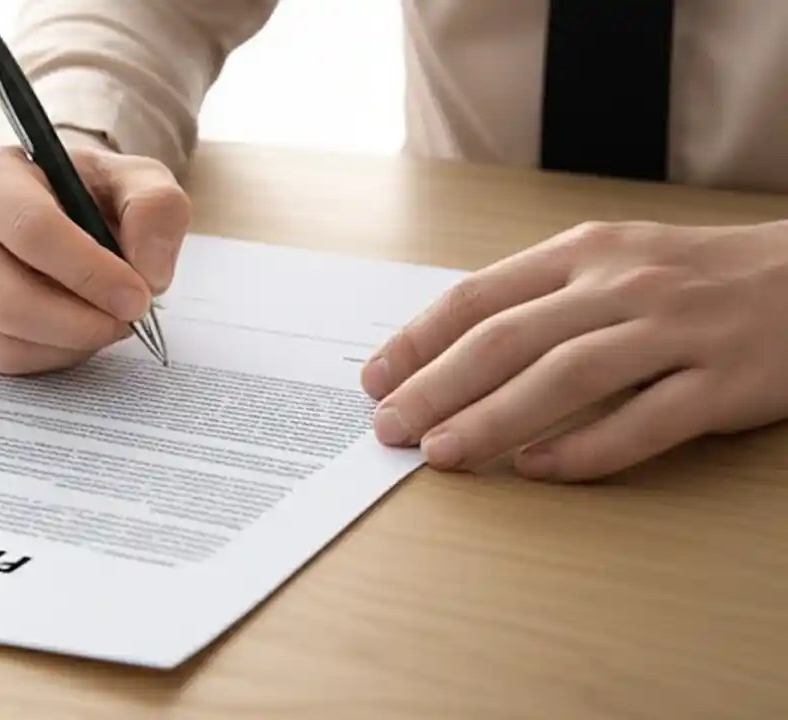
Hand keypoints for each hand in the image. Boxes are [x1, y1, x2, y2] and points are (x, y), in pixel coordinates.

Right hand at [0, 143, 189, 373]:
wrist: (42, 205)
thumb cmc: (85, 192)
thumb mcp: (134, 180)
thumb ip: (156, 210)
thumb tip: (149, 275)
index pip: (31, 230)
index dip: (90, 273)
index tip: (137, 297)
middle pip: (8, 299)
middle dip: (81, 322)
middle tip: (127, 321)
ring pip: (3, 339)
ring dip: (69, 344)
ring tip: (104, 324)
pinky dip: (49, 357)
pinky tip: (73, 332)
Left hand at [360, 219, 787, 480]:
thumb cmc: (699, 277)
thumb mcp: (616, 262)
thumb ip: (542, 298)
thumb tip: (450, 351)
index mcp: (585, 252)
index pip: (479, 296)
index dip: (419, 340)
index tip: (374, 378)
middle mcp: (622, 285)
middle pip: (508, 338)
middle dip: (435, 385)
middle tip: (387, 428)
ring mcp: (675, 332)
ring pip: (564, 377)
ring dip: (492, 418)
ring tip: (440, 453)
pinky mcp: (724, 382)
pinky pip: (644, 421)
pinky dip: (584, 449)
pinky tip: (536, 470)